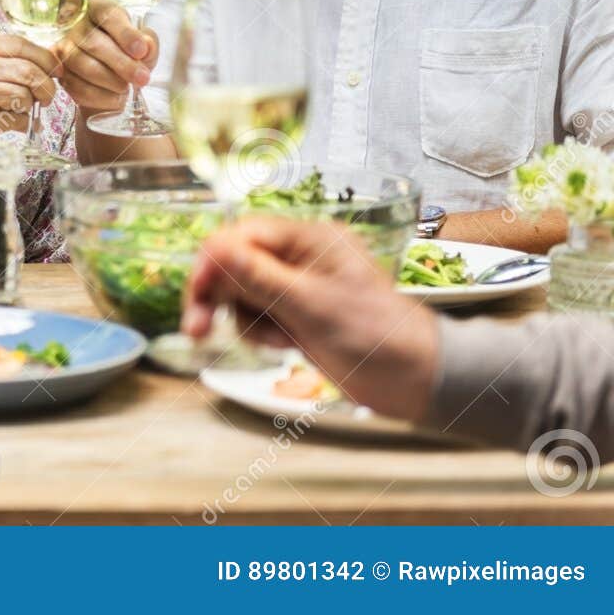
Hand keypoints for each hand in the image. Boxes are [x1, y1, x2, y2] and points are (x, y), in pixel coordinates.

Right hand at [0, 34, 58, 149]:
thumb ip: (17, 63)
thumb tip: (56, 66)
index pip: (20, 44)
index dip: (45, 58)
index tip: (57, 72)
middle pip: (26, 70)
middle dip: (45, 87)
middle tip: (46, 99)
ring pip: (22, 95)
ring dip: (29, 107)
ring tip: (20, 110)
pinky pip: (14, 117)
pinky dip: (21, 123)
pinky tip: (11, 122)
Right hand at [53, 0, 156, 111]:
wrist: (113, 79)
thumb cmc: (129, 54)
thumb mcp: (145, 45)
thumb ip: (149, 43)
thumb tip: (145, 46)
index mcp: (99, 10)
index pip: (108, 16)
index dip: (125, 34)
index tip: (141, 51)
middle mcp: (77, 26)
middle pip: (95, 44)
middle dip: (122, 64)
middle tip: (142, 78)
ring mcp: (64, 49)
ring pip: (84, 66)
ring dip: (111, 81)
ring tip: (128, 89)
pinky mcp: (60, 73)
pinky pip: (77, 87)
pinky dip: (100, 96)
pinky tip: (115, 98)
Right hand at [183, 216, 439, 421]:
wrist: (418, 379)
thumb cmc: (374, 336)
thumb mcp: (310, 305)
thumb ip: (259, 276)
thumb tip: (214, 247)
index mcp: (309, 239)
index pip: (243, 236)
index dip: (213, 262)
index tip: (195, 294)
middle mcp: (301, 256)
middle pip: (237, 263)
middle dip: (217, 295)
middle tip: (197, 330)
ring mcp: (300, 285)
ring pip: (244, 292)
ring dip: (245, 318)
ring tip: (276, 342)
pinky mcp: (300, 313)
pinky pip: (260, 313)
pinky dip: (262, 331)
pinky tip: (286, 345)